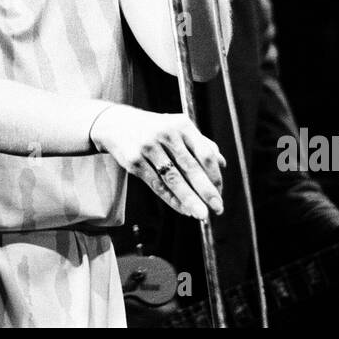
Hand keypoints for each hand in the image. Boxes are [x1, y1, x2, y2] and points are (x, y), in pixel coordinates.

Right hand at [90, 105, 224, 219]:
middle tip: (218, 208)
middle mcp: (166, 134)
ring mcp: (148, 147)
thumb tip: (222, 163)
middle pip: (191, 168)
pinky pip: (157, 185)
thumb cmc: (155, 128)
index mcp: (182, 125)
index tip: (220, 192)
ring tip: (202, 215)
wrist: (116, 124)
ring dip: (190, 199)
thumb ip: (200, 143)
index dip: (214, 175)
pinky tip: (183, 209)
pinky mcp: (134, 161)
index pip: (204, 153)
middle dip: (206, 191)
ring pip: (173, 179)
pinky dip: (172, 199)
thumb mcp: (177, 128)